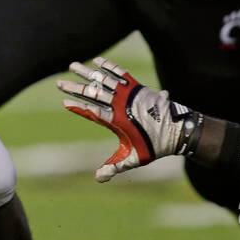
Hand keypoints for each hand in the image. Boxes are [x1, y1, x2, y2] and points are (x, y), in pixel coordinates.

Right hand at [57, 57, 202, 181]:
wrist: (180, 131)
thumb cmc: (155, 146)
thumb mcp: (135, 158)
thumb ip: (115, 166)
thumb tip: (98, 178)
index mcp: (120, 121)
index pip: (95, 112)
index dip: (79, 107)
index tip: (64, 102)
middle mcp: (124, 105)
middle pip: (95, 93)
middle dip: (75, 88)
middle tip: (59, 83)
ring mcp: (131, 94)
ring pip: (105, 79)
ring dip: (87, 72)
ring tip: (72, 65)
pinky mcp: (139, 87)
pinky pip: (121, 73)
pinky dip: (109, 67)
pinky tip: (97, 61)